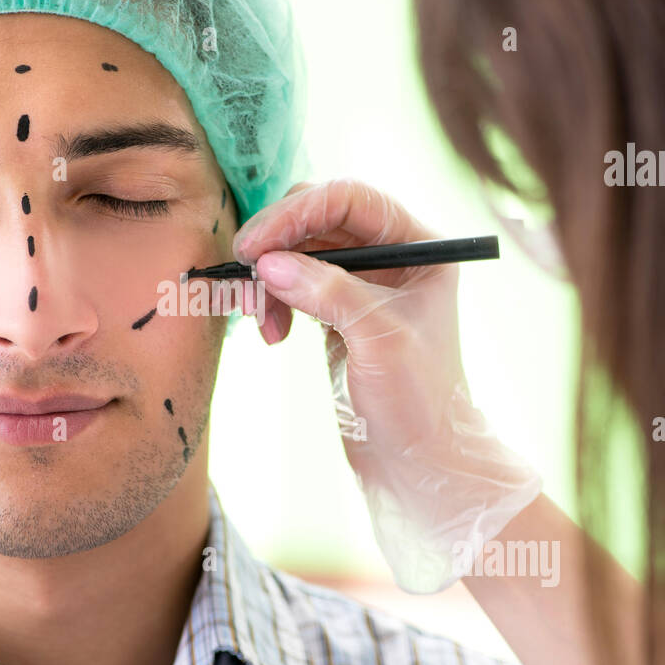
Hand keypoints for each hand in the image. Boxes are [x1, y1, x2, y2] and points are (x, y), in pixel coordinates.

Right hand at [233, 178, 542, 592]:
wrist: (420, 464)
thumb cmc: (418, 402)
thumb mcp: (377, 338)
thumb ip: (326, 291)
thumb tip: (268, 260)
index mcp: (419, 247)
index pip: (350, 200)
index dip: (298, 213)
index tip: (256, 244)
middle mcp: (392, 256)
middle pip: (318, 219)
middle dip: (277, 243)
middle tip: (245, 273)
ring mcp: (362, 285)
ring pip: (298, 252)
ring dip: (270, 278)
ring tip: (259, 320)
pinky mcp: (337, 313)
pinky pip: (292, 284)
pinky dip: (273, 300)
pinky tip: (271, 333)